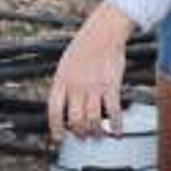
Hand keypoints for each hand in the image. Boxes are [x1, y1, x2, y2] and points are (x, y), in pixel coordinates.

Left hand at [47, 1, 132, 140]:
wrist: (103, 32)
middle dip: (80, 133)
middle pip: (75, 120)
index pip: (54, 111)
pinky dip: (115, 125)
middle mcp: (76, 86)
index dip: (56, 128)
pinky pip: (113, 112)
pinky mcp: (111, 85)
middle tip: (84, 137)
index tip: (59, 138)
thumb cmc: (84, 47)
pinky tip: (117, 131)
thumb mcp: (65, 65)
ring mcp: (93, 86)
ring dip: (96, 132)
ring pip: (93, 120)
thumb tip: (64, 106)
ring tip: (99, 135)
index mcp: (61, 81)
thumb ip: (64, 85)